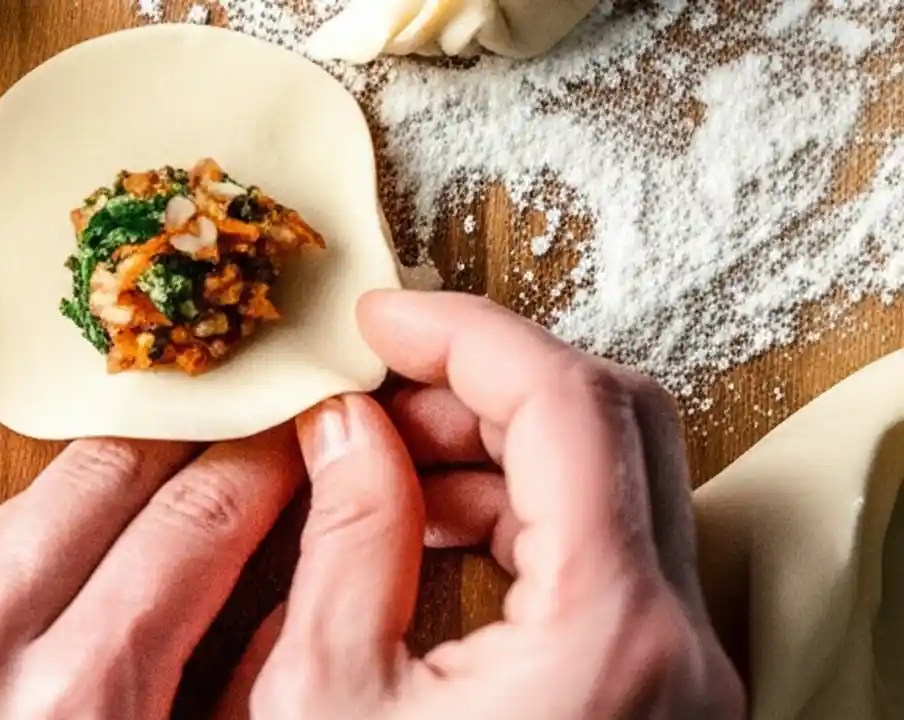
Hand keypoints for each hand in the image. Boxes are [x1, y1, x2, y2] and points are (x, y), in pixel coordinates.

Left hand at [0, 428, 303, 717]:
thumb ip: (239, 684)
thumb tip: (297, 575)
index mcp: (78, 705)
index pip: (195, 522)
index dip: (259, 465)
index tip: (290, 435)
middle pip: (109, 473)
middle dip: (186, 439)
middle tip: (235, 428)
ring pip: (36, 495)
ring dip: (110, 479)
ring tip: (165, 480)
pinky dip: (33, 540)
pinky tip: (69, 560)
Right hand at [226, 291, 744, 718]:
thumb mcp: (328, 700)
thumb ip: (345, 539)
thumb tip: (343, 428)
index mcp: (609, 636)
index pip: (564, 405)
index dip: (464, 335)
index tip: (382, 318)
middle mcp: (676, 642)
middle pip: (612, 424)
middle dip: (482, 383)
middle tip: (376, 391)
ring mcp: (679, 666)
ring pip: (616, 478)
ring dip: (500, 445)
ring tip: (388, 461)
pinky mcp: (656, 684)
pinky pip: (603, 547)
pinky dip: (520, 511)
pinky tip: (434, 527)